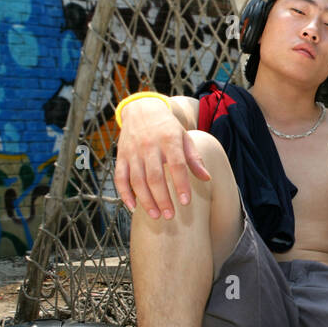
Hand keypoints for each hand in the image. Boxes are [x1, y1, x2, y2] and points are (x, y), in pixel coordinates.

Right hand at [113, 98, 210, 219]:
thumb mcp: (184, 137)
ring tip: (156, 215)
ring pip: (137, 180)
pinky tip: (133, 207)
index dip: (181, 184)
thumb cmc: (167, 128)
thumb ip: (194, 158)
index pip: (177, 165)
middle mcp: (149, 146)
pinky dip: (125, 193)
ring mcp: (133, 151)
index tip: (185, 202)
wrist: (142, 109)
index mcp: (169, 139)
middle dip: (162, 199)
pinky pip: (120, 178)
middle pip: (155, 177)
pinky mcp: (121, 156)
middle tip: (170, 216)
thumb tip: (207, 178)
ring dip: (145, 200)